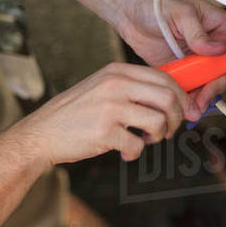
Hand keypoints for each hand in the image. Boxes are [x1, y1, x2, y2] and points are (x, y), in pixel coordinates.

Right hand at [13, 62, 188, 166]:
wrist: (41, 134)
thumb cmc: (73, 114)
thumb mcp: (100, 88)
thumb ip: (130, 88)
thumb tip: (169, 99)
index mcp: (116, 72)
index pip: (164, 78)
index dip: (182, 97)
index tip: (184, 112)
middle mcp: (114, 85)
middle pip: (168, 97)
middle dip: (177, 118)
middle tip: (168, 131)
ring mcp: (109, 108)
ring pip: (159, 121)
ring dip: (159, 136)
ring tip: (145, 140)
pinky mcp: (104, 132)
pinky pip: (138, 146)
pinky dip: (135, 154)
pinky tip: (123, 152)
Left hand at [117, 0, 225, 120]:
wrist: (130, 13)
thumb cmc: (158, 4)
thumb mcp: (181, 13)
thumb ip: (198, 33)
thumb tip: (218, 49)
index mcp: (219, 26)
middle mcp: (211, 45)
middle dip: (218, 85)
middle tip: (206, 94)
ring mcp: (197, 60)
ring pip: (209, 83)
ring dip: (204, 96)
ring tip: (193, 106)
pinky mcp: (182, 70)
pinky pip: (191, 87)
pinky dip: (189, 97)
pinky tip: (183, 104)